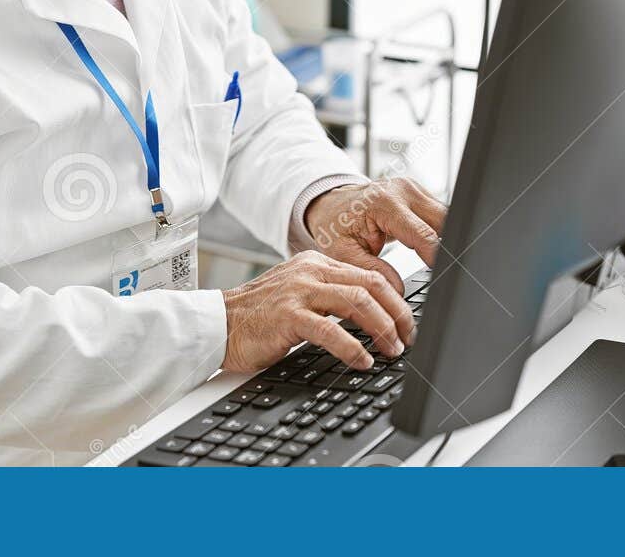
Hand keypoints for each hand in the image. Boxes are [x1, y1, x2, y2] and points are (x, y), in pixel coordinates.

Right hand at [221, 250, 414, 373]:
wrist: (217, 322)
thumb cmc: (258, 316)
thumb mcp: (299, 296)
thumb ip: (331, 299)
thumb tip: (372, 320)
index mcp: (317, 264)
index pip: (370, 275)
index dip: (396, 300)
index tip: (407, 324)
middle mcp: (311, 272)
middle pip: (371, 286)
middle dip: (397, 314)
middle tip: (407, 339)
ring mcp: (299, 292)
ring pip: (357, 302)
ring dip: (382, 329)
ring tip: (392, 350)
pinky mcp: (288, 316)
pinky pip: (331, 330)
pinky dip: (354, 348)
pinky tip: (363, 361)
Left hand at [302, 177, 445, 292]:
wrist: (331, 204)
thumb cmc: (334, 226)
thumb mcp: (345, 254)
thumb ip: (373, 272)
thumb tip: (398, 291)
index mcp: (384, 203)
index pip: (423, 234)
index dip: (437, 258)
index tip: (442, 278)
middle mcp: (403, 191)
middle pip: (444, 221)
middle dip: (447, 248)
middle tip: (444, 274)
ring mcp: (413, 189)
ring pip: (446, 217)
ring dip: (445, 240)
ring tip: (436, 264)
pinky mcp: (419, 193)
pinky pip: (439, 214)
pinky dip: (440, 233)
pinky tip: (431, 249)